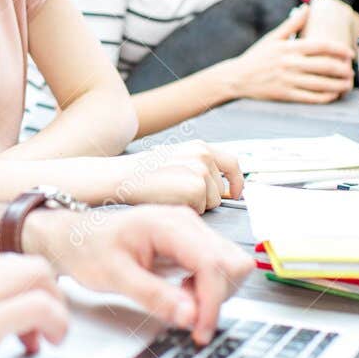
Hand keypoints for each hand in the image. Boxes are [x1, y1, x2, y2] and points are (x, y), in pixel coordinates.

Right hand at [0, 250, 69, 357]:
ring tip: (52, 332)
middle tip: (43, 318)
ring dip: (53, 302)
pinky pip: (40, 307)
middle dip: (42, 287)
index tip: (9, 311)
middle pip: (20, 260)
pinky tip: (53, 340)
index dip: (7, 288)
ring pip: (37, 273)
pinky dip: (57, 321)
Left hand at [31, 204, 256, 344]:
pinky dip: (210, 287)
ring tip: (183, 303)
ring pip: (231, 265)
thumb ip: (154, 296)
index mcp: (168, 224)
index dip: (212, 301)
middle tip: (191, 320)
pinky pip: (219, 266)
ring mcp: (191, 230)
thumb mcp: (114, 277)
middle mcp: (186, 222)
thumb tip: (189, 316)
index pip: (213, 263)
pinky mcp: (191, 242)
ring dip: (216, 293)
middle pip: (232, 262)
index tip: (199, 329)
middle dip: (218, 298)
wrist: (74, 238)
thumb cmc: (88, 248)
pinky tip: (184, 293)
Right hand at [103, 139, 244, 211]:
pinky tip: (169, 201)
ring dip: (196, 205)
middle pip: (220, 190)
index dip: (236, 182)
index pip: (232, 164)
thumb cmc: (143, 173)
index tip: (235, 193)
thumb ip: (199, 167)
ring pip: (212, 202)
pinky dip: (187, 211)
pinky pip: (200, 210)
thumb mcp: (175, 159)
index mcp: (199, 147)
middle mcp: (203, 156)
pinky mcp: (196, 188)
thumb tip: (221, 188)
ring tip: (172, 195)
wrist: (122, 177)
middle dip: (205, 198)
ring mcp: (201, 171)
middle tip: (179, 195)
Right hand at [215, 5, 353, 103]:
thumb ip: (292, 24)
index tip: (349, 53)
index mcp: (289, 47)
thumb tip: (307, 7)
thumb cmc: (256, 57)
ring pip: (321, 84)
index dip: (339, 50)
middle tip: (351, 70)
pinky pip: (310, 97)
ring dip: (338, 85)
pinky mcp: (285, 94)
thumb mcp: (272, 38)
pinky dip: (324, 97)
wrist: (237, 77)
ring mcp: (288, 80)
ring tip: (346, 84)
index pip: (321, 46)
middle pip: (325, 66)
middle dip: (343, 69)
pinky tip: (332, 95)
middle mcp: (290, 63)